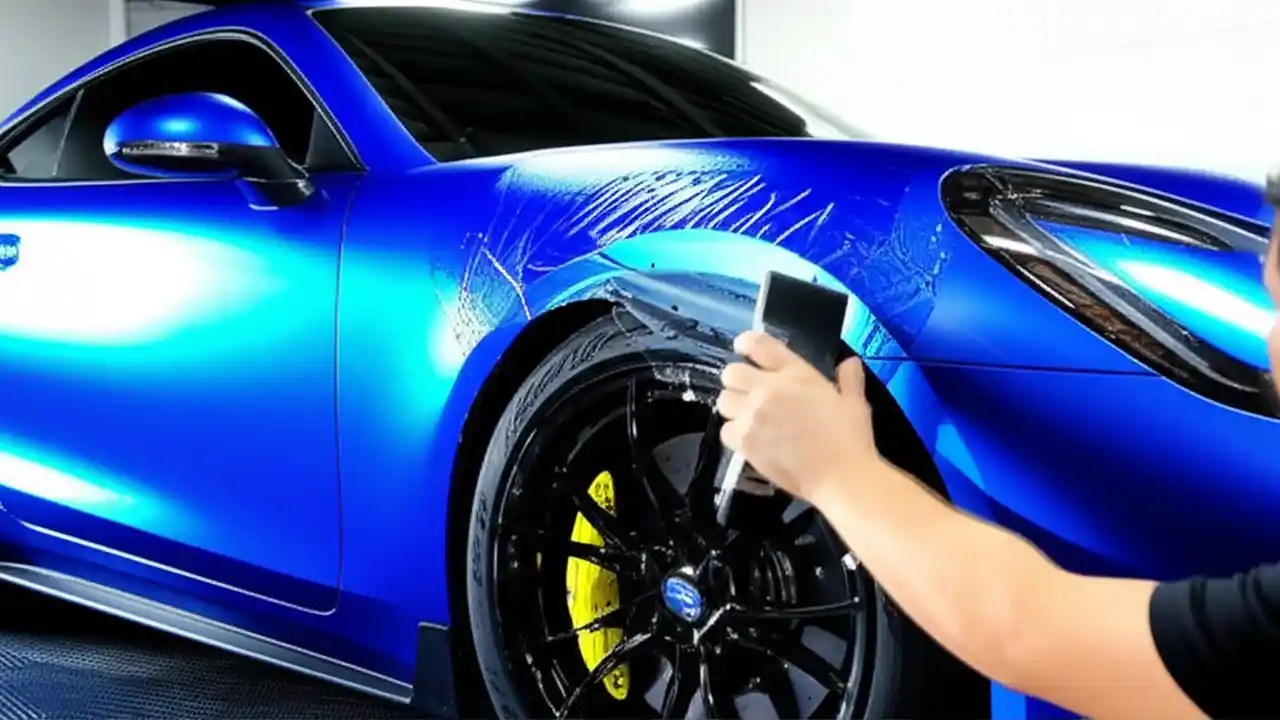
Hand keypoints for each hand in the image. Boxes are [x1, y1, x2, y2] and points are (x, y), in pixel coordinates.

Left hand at [716, 330, 882, 508]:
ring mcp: (754, 415)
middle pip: (731, 372)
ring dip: (733, 407)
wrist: (841, 476)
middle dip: (737, 380)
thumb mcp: (854, 403)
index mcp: (796, 373)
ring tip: (748, 418)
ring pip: (723, 400)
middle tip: (749, 393)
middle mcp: (769, 389)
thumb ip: (849, 379)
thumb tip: (849, 363)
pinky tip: (751, 441)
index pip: (758, 344)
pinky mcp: (745, 441)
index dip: (745, 343)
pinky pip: (725, 430)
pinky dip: (734, 434)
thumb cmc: (851, 438)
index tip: (743, 349)